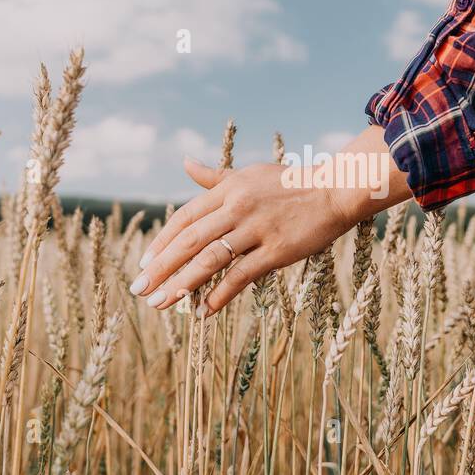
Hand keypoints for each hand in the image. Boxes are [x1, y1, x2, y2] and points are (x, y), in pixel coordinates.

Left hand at [129, 157, 359, 316]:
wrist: (334, 190)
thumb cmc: (290, 183)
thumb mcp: (249, 174)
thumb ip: (215, 176)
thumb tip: (186, 164)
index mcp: (228, 190)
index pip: (185, 219)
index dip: (162, 243)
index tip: (144, 264)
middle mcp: (237, 207)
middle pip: (190, 240)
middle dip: (161, 267)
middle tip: (140, 290)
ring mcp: (257, 229)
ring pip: (210, 258)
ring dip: (182, 283)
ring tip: (162, 303)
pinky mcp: (276, 250)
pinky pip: (241, 275)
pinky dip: (219, 295)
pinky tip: (203, 311)